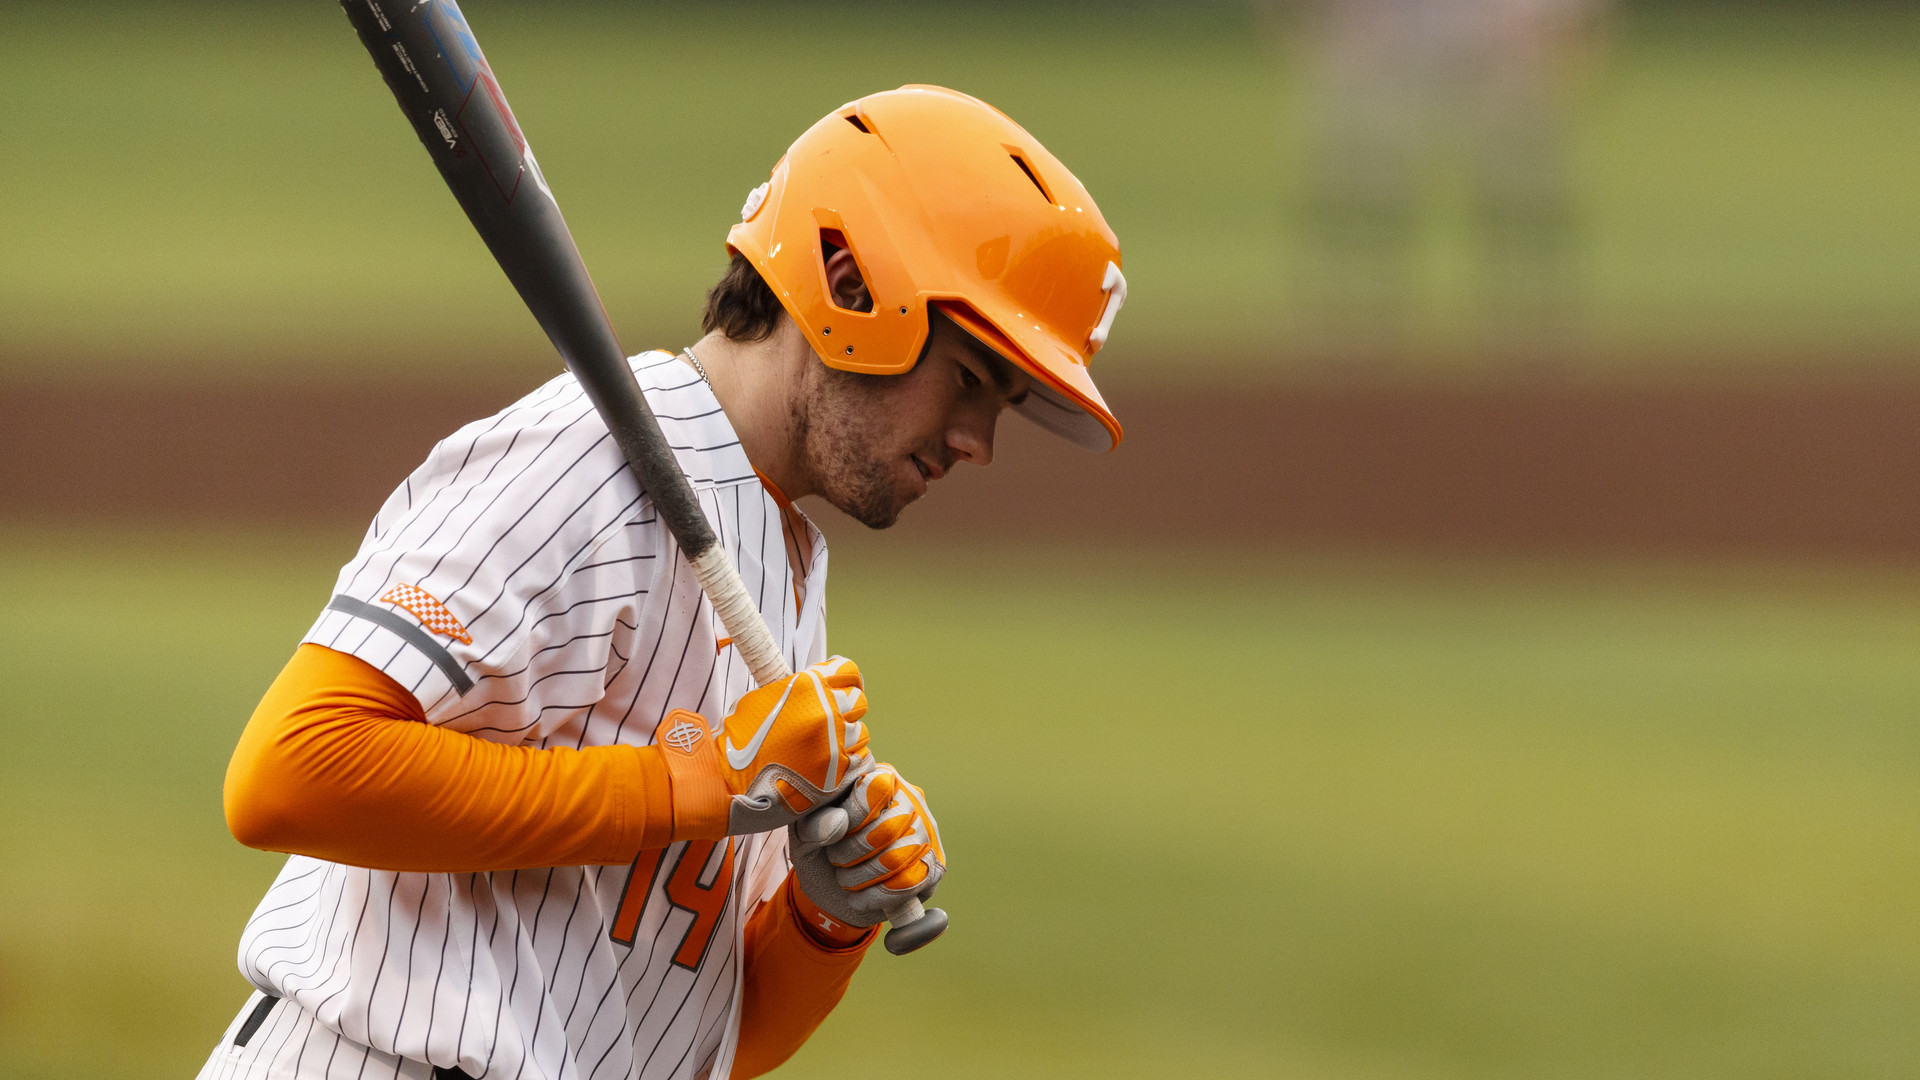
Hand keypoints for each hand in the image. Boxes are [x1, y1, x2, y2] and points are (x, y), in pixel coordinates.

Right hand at [652, 656, 873, 837]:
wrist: (725, 780)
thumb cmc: (740, 737)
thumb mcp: (765, 697)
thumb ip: (797, 689)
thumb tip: (820, 682)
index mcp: (808, 686)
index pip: (848, 673)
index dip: (846, 680)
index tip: (842, 688)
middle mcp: (826, 712)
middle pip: (857, 702)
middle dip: (845, 710)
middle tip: (828, 722)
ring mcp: (833, 744)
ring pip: (859, 733)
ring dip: (845, 738)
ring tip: (821, 748)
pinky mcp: (835, 773)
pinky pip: (857, 760)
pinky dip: (845, 762)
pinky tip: (824, 765)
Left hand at [788, 763, 945, 928]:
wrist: (833, 892)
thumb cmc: (821, 848)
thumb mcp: (804, 834)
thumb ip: (813, 824)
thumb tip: (839, 822)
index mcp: (878, 778)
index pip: (876, 788)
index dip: (852, 817)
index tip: (832, 836)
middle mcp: (910, 799)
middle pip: (888, 828)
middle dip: (851, 854)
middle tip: (835, 860)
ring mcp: (927, 832)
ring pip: (899, 859)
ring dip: (862, 878)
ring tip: (846, 880)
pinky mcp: (934, 866)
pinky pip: (911, 883)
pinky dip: (878, 896)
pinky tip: (862, 897)